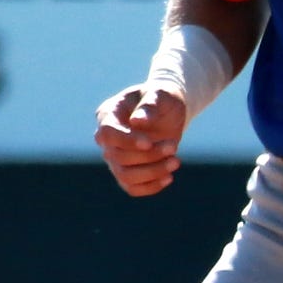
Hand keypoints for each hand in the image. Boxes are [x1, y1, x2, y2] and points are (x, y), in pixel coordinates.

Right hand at [94, 83, 189, 197]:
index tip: (149, 142)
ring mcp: (115, 157)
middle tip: (173, 145)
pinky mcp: (127, 171)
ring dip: (152, 172)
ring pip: (125, 176)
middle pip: (118, 157)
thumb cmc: (162, 97)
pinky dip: (150, 187)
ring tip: (176, 161)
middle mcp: (107, 139)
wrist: (168, 111)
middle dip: (149, 155)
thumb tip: (137, 122)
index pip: (108, 133)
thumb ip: (149, 105)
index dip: (127, 141)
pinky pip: (132, 188)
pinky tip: (169, 177)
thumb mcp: (160, 94)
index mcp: (109, 114)